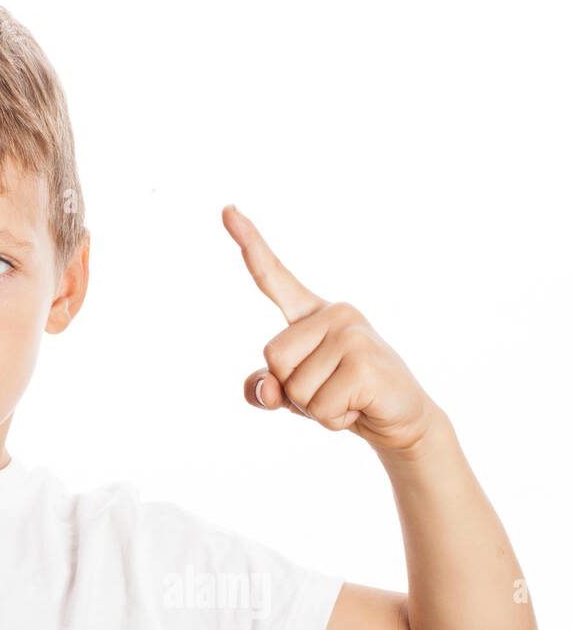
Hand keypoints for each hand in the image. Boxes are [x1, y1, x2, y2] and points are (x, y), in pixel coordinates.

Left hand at [222, 204, 437, 455]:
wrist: (401, 420)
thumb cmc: (344, 400)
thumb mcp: (294, 395)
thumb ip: (265, 389)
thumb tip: (266, 390)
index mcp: (313, 315)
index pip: (274, 277)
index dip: (249, 245)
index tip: (227, 210)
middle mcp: (334, 314)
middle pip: (273, 357)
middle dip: (294, 391)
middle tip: (332, 390)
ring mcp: (352, 333)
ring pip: (295, 388)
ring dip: (316, 409)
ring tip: (347, 398)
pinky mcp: (365, 362)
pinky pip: (319, 405)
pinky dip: (332, 419)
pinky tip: (359, 407)